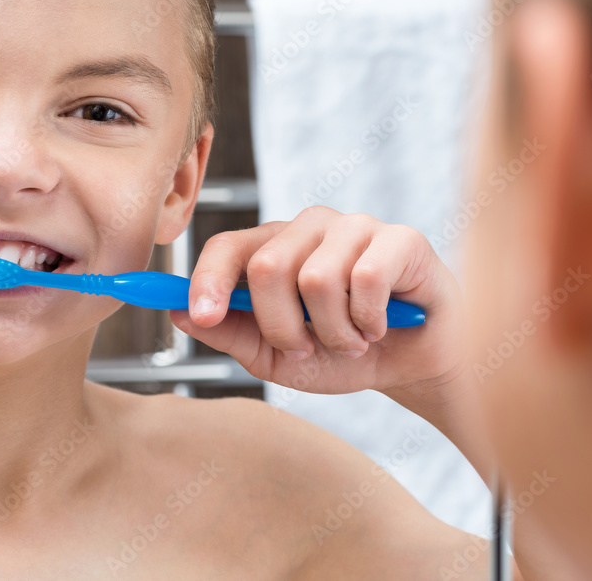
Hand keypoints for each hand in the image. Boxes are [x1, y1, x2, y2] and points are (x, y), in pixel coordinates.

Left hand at [170, 206, 468, 419]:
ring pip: (316, 278)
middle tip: (307, 348)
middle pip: (267, 266)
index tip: (202, 315)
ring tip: (352, 339)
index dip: (208, 279)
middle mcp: (310, 227)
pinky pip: (364, 280)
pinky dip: (369, 321)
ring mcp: (355, 227)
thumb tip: (179, 314)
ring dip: (333, 332)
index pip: (228, 246)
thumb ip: (231, 334)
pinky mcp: (399, 238)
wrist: (412, 364)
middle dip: (282, 327)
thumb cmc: (343, 354)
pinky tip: (380, 325)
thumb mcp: (277, 357)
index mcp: (275, 248)